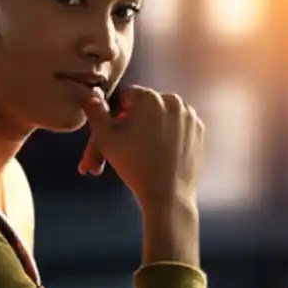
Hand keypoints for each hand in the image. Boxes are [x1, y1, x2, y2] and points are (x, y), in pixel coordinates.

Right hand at [78, 85, 205, 208]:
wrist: (168, 194)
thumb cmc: (134, 165)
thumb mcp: (105, 138)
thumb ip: (95, 111)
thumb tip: (88, 93)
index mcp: (150, 97)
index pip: (127, 97)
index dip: (117, 115)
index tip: (113, 134)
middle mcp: (174, 100)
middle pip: (146, 108)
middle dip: (132, 123)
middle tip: (123, 147)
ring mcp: (190, 116)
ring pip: (162, 117)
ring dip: (149, 129)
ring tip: (140, 151)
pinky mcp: (200, 131)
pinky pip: (178, 127)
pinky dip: (168, 136)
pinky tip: (159, 154)